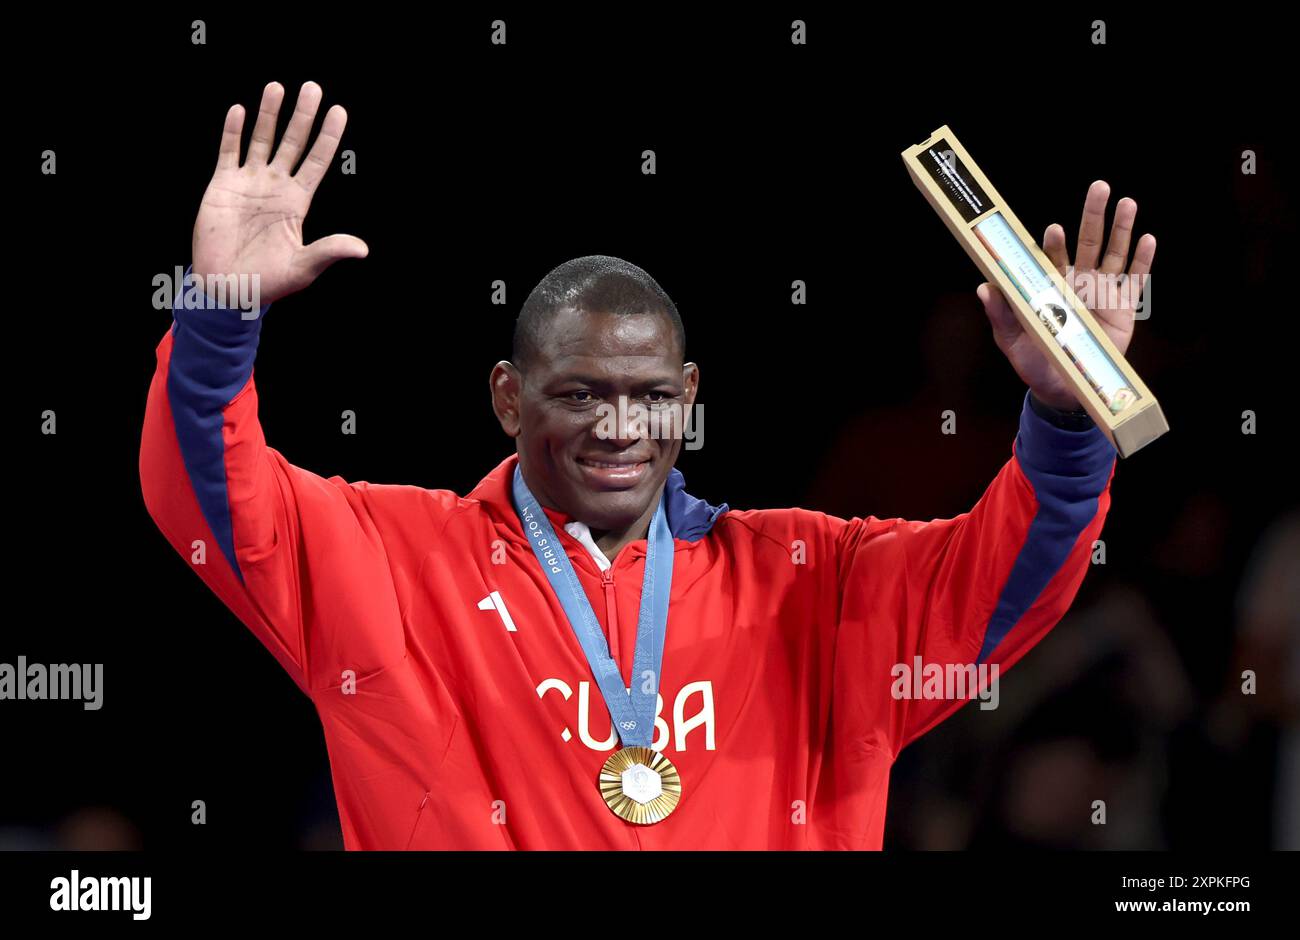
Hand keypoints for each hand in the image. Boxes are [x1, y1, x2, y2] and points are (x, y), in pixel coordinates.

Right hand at [192, 81, 366, 305]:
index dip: (328, 137)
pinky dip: (233, 132)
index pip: (318, 161)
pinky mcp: (222, 186)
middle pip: (293, 142)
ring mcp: (249, 183)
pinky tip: (240, 111)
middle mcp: (276, 186)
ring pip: (261, 140)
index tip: (340, 110)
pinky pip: (229, 152)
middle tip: (313, 87)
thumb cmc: (269, 281)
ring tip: (277, 87)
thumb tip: (363, 249)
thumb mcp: (304, 268)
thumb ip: (329, 251)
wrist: (227, 288)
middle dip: (303, 116)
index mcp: (298, 202)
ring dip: (269, 114)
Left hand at [976, 180, 1155, 410]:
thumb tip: (984, 288)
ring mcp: (1102, 292)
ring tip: (1127, 202)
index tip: (1053, 229)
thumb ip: (1001, 314)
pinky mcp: (1123, 308)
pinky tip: (1147, 238)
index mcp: (1051, 284)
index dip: (1054, 243)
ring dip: (1122, 229)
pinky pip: (1135, 279)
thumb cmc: (1034, 361)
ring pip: (1114, 253)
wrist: (1063, 389)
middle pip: (1089, 242)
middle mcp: (1078, 281)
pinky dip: (1142, 259)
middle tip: (1099, 187)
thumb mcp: (1012, 340)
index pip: (1053, 256)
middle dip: (1093, 215)